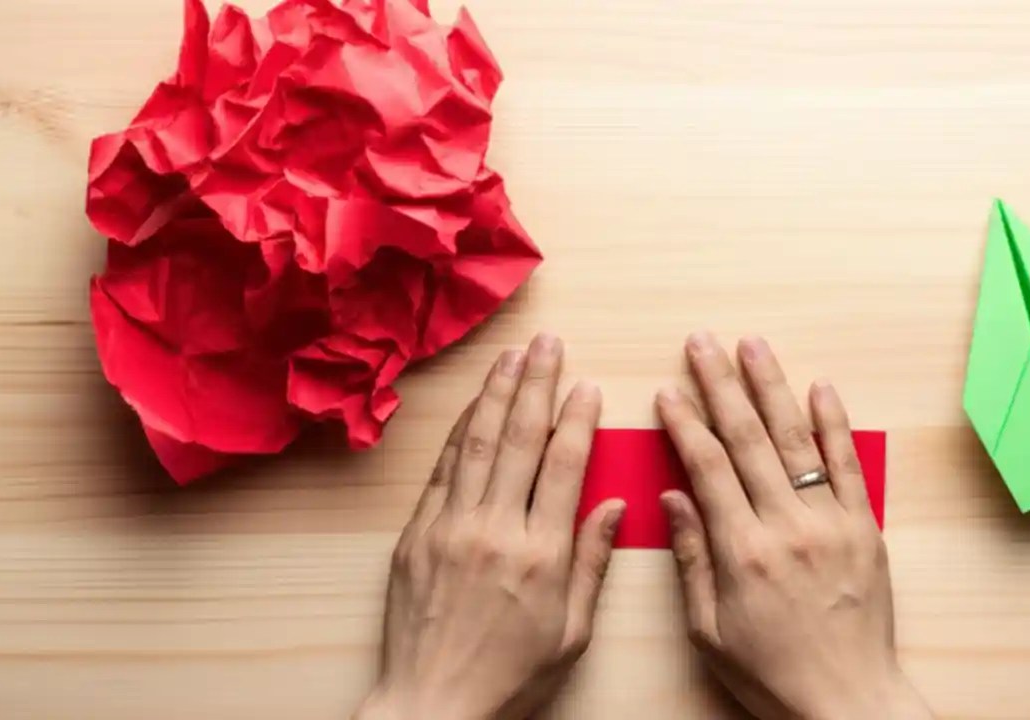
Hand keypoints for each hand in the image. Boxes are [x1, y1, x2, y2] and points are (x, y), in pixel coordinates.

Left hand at [355, 334, 624, 719]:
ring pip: (478, 443)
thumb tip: (613, 505)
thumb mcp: (571, 632)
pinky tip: (474, 406)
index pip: (564, 465)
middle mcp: (496, 529)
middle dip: (537, 384)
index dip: (577, 418)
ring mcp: (451, 527)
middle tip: (548, 344)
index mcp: (542, 554)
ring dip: (497, 393)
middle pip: (520, 439)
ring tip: (512, 356)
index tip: (586, 386)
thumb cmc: (509, 679)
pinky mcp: (416, 535)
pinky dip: (460, 431)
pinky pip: (442, 469)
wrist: (432, 708)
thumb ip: (592, 563)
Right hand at [657, 333, 930, 719]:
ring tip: (752, 345)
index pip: (708, 467)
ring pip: (795, 441)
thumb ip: (691, 557)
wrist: (848, 703)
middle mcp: (787, 527)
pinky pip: (848, 466)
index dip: (685, 423)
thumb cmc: (772, 674)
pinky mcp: (865, 529)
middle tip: (702, 342)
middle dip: (721, 384)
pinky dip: (834, 424)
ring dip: (771, 387)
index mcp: (742, 551)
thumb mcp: (709, 630)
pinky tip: (819, 386)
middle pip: (748, 439)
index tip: (668, 390)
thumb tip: (673, 496)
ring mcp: (831, 523)